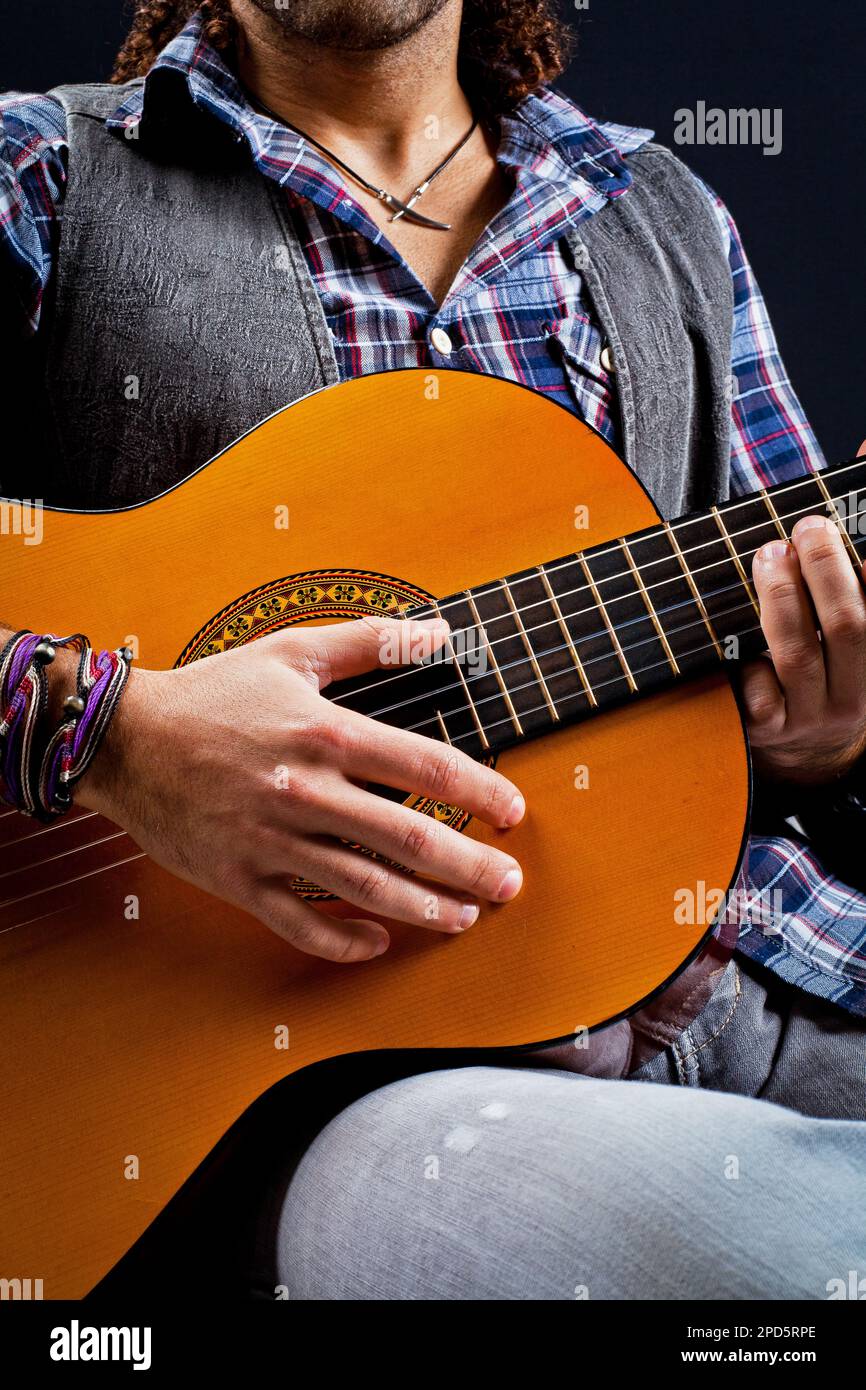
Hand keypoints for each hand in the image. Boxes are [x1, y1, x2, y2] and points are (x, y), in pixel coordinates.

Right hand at [77, 615, 524, 961]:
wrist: (125, 739)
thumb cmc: (212, 693)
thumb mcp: (292, 652)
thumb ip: (371, 642)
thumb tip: (439, 631)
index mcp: (326, 735)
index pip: (427, 768)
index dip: (482, 792)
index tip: (513, 811)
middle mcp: (306, 792)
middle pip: (408, 838)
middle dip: (470, 866)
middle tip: (509, 884)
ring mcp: (273, 842)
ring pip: (365, 889)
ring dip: (425, 908)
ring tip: (465, 918)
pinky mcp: (241, 879)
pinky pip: (301, 924)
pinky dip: (345, 941)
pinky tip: (381, 942)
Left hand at [742, 448, 865, 785]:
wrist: (804, 754)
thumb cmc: (823, 662)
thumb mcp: (844, 616)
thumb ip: (848, 557)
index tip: (843, 529)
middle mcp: (856, 693)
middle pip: (850, 626)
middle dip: (827, 571)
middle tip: (806, 529)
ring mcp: (810, 715)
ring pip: (798, 654)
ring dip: (781, 599)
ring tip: (769, 555)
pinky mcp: (764, 731)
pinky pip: (753, 687)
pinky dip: (744, 651)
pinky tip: (733, 625)